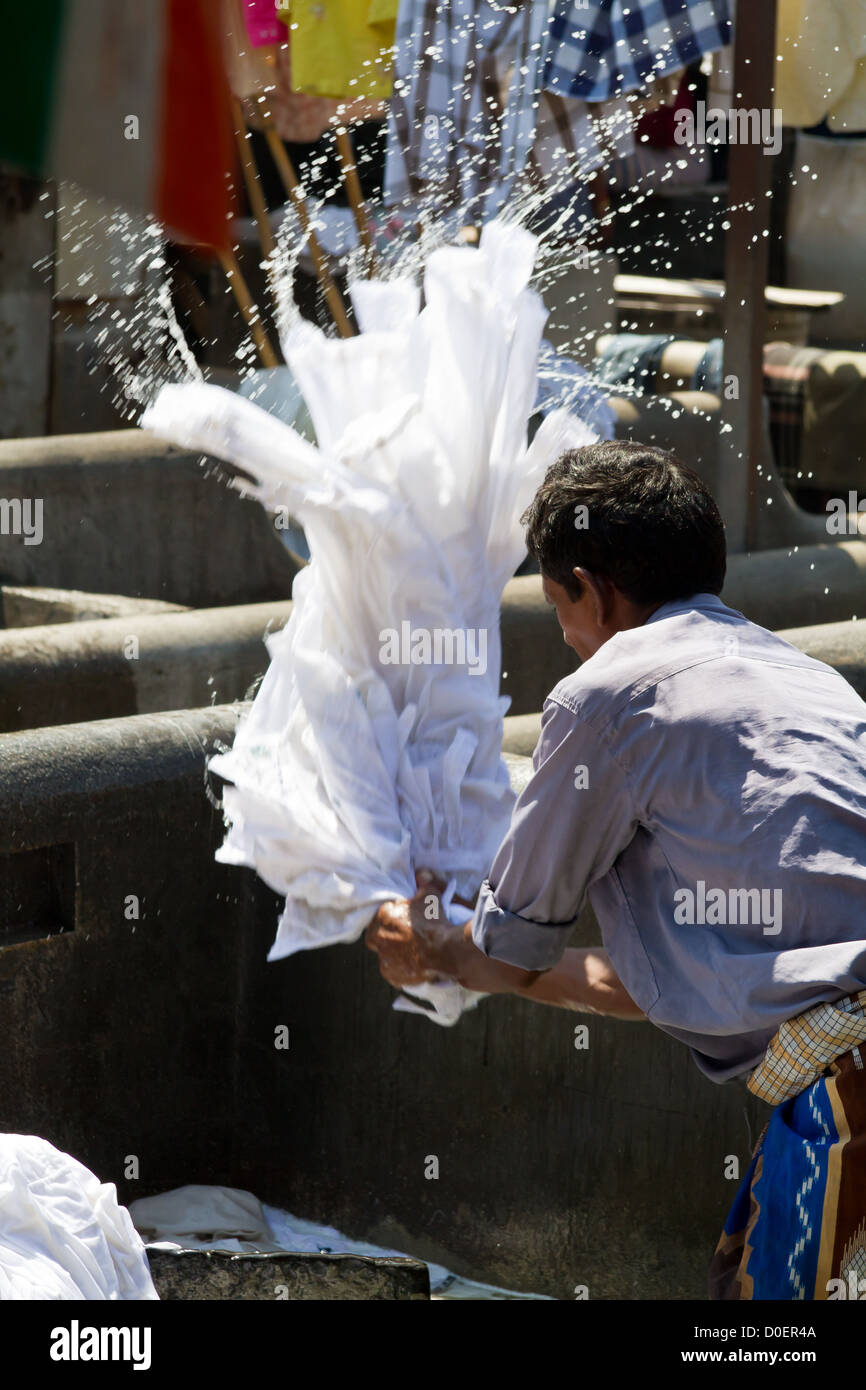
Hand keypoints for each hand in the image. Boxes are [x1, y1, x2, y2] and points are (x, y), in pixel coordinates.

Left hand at [365, 869, 537, 996]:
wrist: (445, 949)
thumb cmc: (436, 920)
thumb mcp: (431, 896)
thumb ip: (424, 883)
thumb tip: (422, 873)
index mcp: (383, 916)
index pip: (378, 917)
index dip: (389, 920)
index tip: (401, 923)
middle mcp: (379, 938)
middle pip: (377, 937)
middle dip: (387, 937)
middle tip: (405, 938)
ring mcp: (385, 959)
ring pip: (386, 956)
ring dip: (395, 954)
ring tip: (412, 953)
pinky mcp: (393, 975)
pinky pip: (394, 972)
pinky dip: (402, 970)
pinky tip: (414, 965)